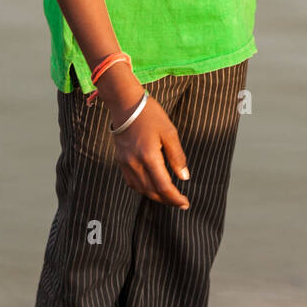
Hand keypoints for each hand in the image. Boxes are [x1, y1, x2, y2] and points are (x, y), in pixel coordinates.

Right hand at [107, 91, 190, 207]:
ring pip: (140, 189)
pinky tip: (152, 187)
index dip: (175, 198)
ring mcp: (125, 163)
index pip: (163, 186)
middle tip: (180, 202)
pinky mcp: (120, 160)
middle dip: (167, 200)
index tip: (185, 203)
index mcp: (149, 156)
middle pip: (151, 192)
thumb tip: (184, 177)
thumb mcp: (170, 132)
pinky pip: (131, 182)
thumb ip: (177, 156)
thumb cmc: (150, 115)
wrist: (125, 103)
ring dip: (155, 196)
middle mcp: (134, 163)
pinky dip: (143, 189)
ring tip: (169, 196)